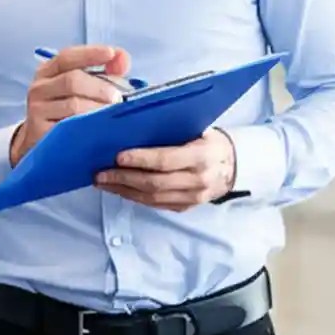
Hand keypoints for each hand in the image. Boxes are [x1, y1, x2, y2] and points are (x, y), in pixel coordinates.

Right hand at [11, 45, 130, 166]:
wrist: (42, 141)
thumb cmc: (68, 110)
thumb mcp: (83, 87)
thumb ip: (105, 70)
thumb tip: (122, 58)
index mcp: (48, 72)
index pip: (67, 57)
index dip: (90, 53)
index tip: (111, 53)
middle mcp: (39, 88)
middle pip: (72, 81)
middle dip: (100, 88)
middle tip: (117, 98)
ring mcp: (37, 110)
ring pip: (73, 105)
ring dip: (97, 109)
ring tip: (110, 115)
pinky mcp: (40, 132)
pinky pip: (70, 127)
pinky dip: (88, 126)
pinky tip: (98, 128)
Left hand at [95, 128, 236, 211]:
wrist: (233, 166)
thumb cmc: (208, 142)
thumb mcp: (198, 130)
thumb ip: (172, 130)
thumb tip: (133, 127)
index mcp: (202, 156)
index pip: (166, 160)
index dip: (140, 159)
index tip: (118, 157)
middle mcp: (198, 181)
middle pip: (155, 183)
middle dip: (123, 179)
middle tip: (100, 173)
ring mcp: (193, 198)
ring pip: (152, 198)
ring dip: (123, 191)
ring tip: (103, 182)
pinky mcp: (185, 207)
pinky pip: (155, 205)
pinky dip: (134, 197)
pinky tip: (118, 189)